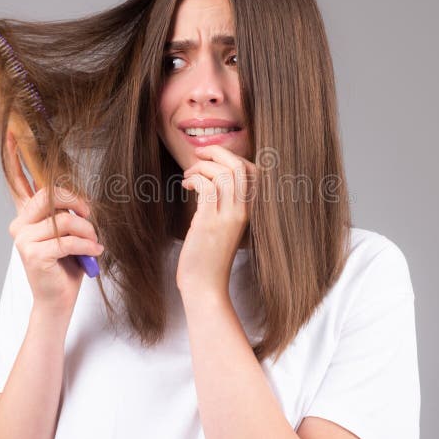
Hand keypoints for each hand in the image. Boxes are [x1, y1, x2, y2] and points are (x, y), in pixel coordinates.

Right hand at [4, 132, 103, 312]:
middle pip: (50, 194)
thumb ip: (68, 211)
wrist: (58, 299)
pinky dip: (87, 245)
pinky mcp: (33, 254)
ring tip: (94, 243)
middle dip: (77, 203)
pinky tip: (93, 253)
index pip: (18, 181)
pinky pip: (68, 239)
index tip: (14, 132)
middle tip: (91, 217)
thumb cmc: (67, 264)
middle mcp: (20, 223)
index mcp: (27, 214)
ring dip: (87, 230)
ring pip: (63, 218)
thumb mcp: (71, 232)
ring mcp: (23, 238)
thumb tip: (79, 198)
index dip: (16, 157)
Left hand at [177, 145, 256, 296]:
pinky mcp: (210, 223)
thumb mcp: (224, 228)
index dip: (232, 157)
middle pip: (239, 166)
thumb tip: (209, 182)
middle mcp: (243, 212)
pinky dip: (194, 179)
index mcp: (249, 212)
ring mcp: (228, 217)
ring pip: (223, 173)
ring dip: (201, 167)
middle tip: (198, 154)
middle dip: (217, 151)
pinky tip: (186, 186)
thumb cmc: (209, 259)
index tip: (211, 158)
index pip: (253, 171)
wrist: (205, 287)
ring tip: (188, 176)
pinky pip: (207, 187)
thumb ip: (223, 207)